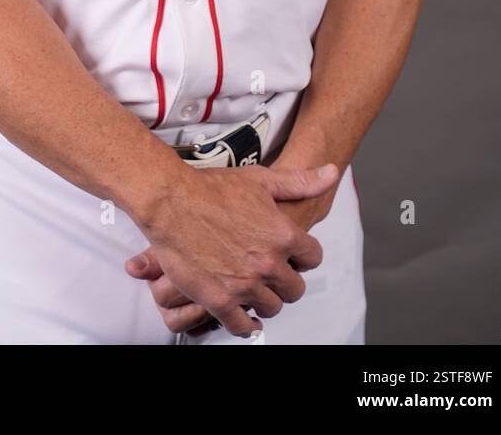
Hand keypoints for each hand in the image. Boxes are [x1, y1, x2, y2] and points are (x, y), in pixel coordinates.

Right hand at [124, 160, 338, 337]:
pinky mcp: (220, 300)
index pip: (313, 257)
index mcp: (283, 235)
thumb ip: (300, 181)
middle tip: (273, 275)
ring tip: (256, 290)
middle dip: (286, 281)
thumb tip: (330, 173)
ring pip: (272, 308)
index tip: (293, 255)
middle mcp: (268, 263)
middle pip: (295, 289)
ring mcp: (245, 285)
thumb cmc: (211, 189)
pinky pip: (242, 326)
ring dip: (266, 300)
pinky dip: (245, 325)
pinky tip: (244, 318)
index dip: (303, 255)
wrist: (170, 201)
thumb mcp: (260, 180)